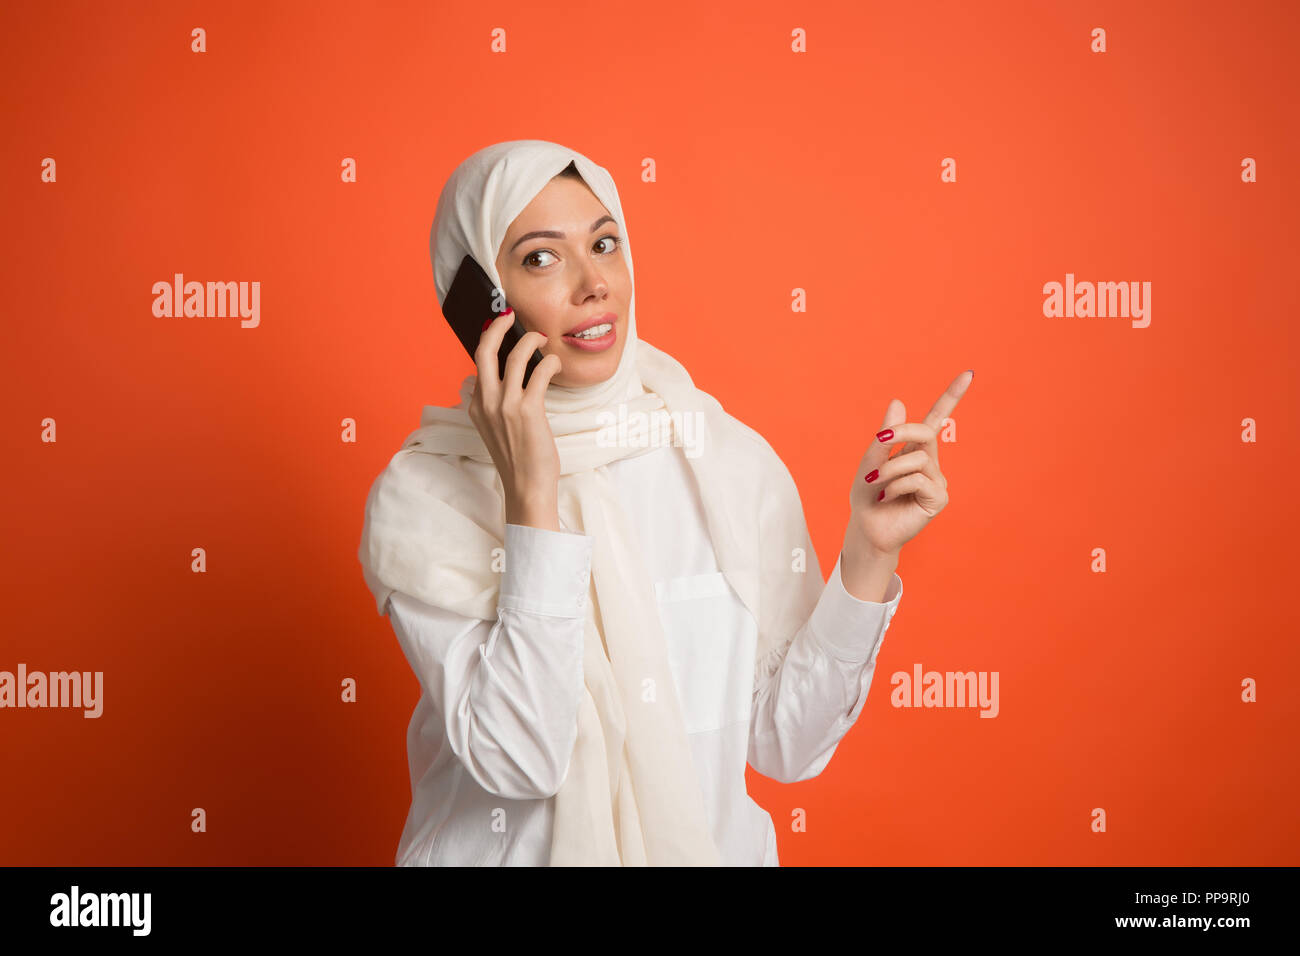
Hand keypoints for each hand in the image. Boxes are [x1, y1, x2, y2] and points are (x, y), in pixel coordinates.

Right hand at [467, 309, 565, 529]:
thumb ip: (496, 405)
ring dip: (530, 341)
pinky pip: (539, 373)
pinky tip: (555, 364)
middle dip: (497, 327)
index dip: (489, 341)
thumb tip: (507, 379)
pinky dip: (549, 363)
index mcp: (476, 406)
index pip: (479, 364)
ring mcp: (505, 406)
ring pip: (514, 357)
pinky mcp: (528, 411)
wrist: (526, 487)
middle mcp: (486, 403)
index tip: (499, 327)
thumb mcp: (496, 429)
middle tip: (509, 315)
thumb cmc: (518, 459)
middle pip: (485, 351)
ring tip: (541, 338)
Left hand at [845, 369, 973, 557]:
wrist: (867, 528)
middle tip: (881, 441)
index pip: (937, 419)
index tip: (969, 374)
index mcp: (915, 449)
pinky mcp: (938, 497)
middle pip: (925, 431)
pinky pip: (918, 479)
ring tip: (878, 486)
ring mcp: (936, 480)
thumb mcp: (871, 460)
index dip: (952, 396)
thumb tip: (898, 401)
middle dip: (901, 432)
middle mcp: (930, 462)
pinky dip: (897, 485)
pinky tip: (889, 497)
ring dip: (890, 470)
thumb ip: (886, 435)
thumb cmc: (868, 495)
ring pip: (917, 458)